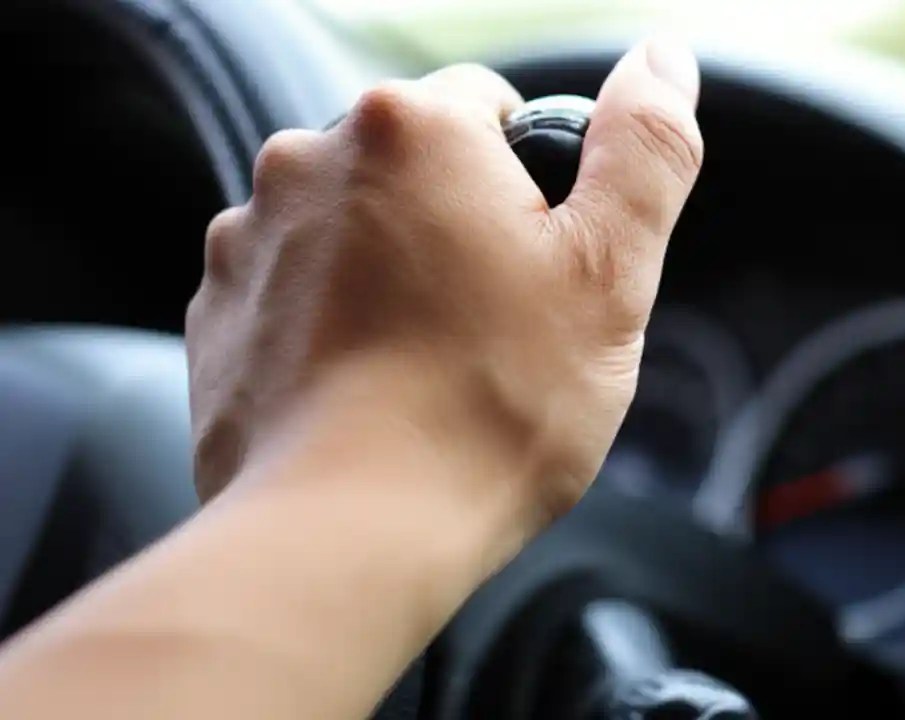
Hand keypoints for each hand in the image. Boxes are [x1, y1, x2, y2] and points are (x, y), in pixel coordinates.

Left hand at [184, 38, 703, 547]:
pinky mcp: (221, 310)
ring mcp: (251, 236)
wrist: (348, 533)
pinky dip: (334, 322)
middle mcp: (310, 159)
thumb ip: (647, 149)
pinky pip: (298, 289)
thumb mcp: (611, 273)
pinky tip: (371, 387)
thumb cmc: (490, 407)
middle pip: (420, 169)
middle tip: (497, 324)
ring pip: (356, 230)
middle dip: (461, 228)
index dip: (536, 192)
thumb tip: (663, 61)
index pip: (494, 110)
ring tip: (430, 367)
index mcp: (413, 128)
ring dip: (393, 274)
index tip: (541, 269)